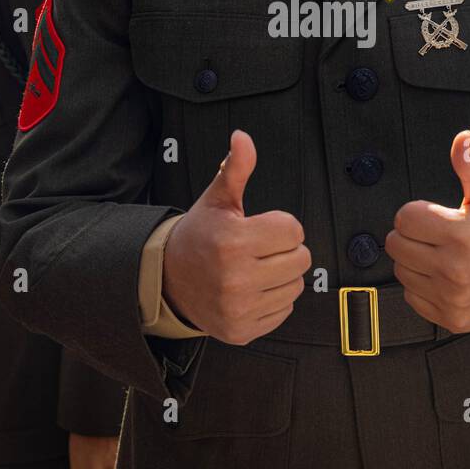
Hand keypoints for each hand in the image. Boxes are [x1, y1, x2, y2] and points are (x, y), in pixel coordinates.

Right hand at [162, 129, 309, 343]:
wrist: (168, 280)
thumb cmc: (198, 236)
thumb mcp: (216, 199)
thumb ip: (236, 168)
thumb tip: (243, 138)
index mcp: (233, 241)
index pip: (293, 230)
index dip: (281, 225)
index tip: (261, 227)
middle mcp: (237, 278)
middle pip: (301, 259)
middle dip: (285, 250)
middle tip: (260, 249)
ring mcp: (239, 308)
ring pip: (296, 286)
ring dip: (282, 276)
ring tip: (255, 268)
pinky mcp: (243, 330)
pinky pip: (285, 311)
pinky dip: (273, 300)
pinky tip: (252, 289)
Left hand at [385, 130, 469, 332]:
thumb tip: (462, 138)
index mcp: (462, 234)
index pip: (404, 217)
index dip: (416, 212)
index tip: (434, 216)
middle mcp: (454, 268)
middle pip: (395, 244)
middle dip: (411, 235)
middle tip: (436, 235)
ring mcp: (451, 296)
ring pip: (400, 270)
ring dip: (414, 261)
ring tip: (441, 255)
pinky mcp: (449, 317)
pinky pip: (411, 296)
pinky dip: (422, 286)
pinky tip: (444, 277)